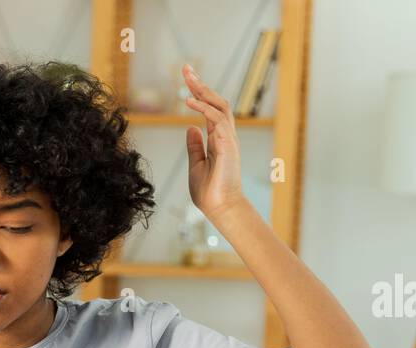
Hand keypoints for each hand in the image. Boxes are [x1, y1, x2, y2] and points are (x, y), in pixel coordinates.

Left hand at [182, 64, 245, 222]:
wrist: (220, 209)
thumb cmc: (210, 191)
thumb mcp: (196, 165)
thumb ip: (195, 146)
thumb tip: (190, 128)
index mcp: (218, 139)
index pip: (210, 109)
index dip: (199, 92)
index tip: (187, 78)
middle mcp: (225, 135)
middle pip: (217, 102)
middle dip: (201, 85)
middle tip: (186, 69)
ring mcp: (229, 140)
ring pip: (220, 107)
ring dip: (203, 92)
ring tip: (188, 81)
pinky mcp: (228, 146)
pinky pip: (217, 121)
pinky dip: (204, 109)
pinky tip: (190, 102)